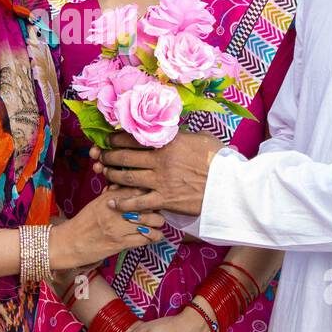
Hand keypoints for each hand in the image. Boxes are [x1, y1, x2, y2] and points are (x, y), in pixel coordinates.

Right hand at [50, 189, 163, 270]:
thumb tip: (127, 186)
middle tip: (155, 211)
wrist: (69, 244)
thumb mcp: (96, 203)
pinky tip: (151, 237)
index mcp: (110, 197)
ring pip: (153, 221)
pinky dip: (153, 237)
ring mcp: (120, 227)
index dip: (149, 192)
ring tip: (154, 225)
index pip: (139, 188)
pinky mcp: (121, 244)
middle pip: (149, 203)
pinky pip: (147, 239)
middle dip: (157, 207)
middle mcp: (116, 210)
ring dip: (157, 224)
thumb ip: (113, 194)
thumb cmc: (83, 223)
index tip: (150, 196)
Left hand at [91, 130, 223, 215]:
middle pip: (126, 157)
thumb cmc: (219, 160)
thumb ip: (181, 135)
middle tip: (100, 155)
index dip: (118, 138)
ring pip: (128, 177)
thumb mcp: (200, 139)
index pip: (135, 138)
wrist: (230, 186)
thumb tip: (171, 130)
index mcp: (169, 143)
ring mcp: (162, 181)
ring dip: (112, 175)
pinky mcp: (165, 200)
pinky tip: (112, 200)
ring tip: (104, 173)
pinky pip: (138, 202)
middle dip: (109, 156)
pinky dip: (123, 202)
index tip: (109, 139)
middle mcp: (161, 161)